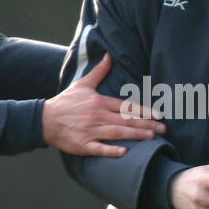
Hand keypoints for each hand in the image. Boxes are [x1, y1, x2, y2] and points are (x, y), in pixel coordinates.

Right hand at [45, 53, 165, 156]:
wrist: (45, 119)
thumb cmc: (66, 102)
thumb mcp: (83, 84)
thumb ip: (99, 72)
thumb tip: (109, 56)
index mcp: (99, 102)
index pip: (126, 107)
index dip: (143, 111)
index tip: (158, 115)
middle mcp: (97, 116)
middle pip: (125, 120)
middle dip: (146, 125)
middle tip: (163, 129)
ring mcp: (90, 131)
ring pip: (116, 133)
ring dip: (134, 135)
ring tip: (151, 137)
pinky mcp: (83, 145)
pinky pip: (99, 148)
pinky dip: (111, 150)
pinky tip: (124, 152)